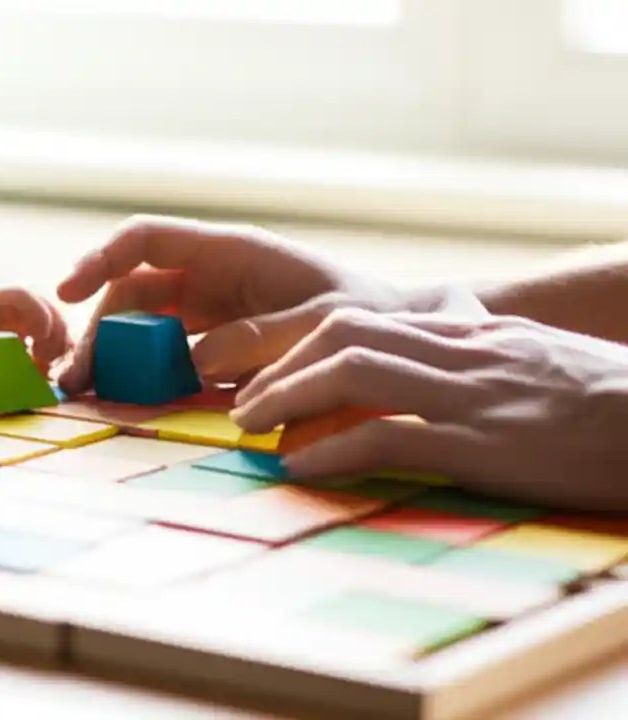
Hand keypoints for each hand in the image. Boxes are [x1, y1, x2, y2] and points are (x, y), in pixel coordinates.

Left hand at [0, 287, 71, 385]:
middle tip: (49, 369)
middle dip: (58, 336)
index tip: (39, 346)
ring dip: (59, 351)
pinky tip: (42, 382)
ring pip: (52, 326)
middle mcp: (0, 312)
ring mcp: (9, 325)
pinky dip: (50, 363)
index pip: (20, 295)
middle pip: (47, 309)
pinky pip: (42, 346)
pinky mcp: (12, 342)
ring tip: (51, 379)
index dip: (39, 314)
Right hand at [55, 215, 456, 392]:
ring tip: (89, 392)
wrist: (401, 339)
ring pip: (140, 325)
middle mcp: (211, 276)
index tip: (64, 291)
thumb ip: (261, 338)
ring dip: (111, 355)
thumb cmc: (370, 316)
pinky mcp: (215, 345)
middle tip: (76, 378)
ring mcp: (210, 310)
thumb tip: (196, 362)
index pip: (147, 239)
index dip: (100, 258)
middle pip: (131, 292)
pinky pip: (165, 354)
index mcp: (231, 251)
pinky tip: (125, 398)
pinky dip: (141, 374)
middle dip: (98, 329)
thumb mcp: (323, 323)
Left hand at [231, 308, 627, 511]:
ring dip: (288, 396)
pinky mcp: (485, 445)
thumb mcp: (532, 360)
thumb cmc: (609, 399)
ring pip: (353, 372)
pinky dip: (335, 449)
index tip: (262, 366)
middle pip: (342, 332)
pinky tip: (300, 465)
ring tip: (249, 425)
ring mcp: (472, 395)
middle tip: (237, 392)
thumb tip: (420, 375)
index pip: (361, 318)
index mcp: (470, 332)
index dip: (298, 340)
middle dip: (277, 360)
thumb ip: (472, 359)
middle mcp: (461, 352)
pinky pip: (391, 438)